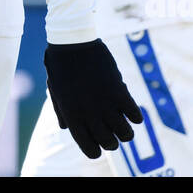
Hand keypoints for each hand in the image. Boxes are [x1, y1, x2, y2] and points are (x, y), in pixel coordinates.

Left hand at [43, 39, 143, 158]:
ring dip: (127, 132)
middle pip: (109, 143)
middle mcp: (89, 114)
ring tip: (126, 125)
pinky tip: (133, 112)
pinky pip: (135, 114)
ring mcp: (104, 103)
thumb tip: (67, 129)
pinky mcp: (118, 90)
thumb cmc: (61, 66)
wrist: (71, 42)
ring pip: (125, 132)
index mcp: (72, 117)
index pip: (89, 148)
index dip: (96, 150)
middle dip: (113, 142)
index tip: (100, 145)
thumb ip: (63, 113)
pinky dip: (136, 117)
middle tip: (115, 135)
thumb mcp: (56, 92)